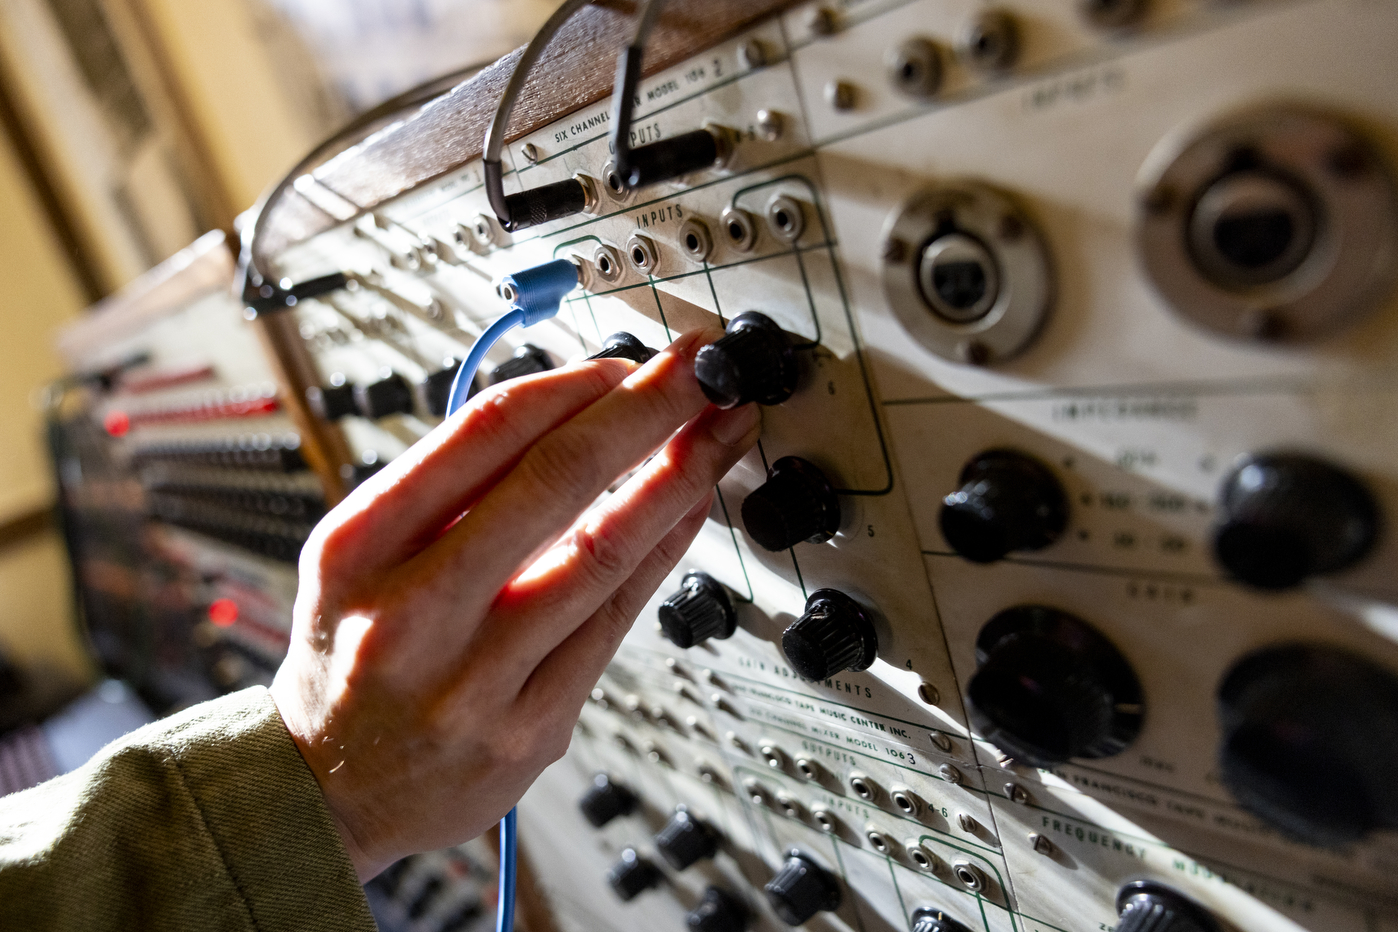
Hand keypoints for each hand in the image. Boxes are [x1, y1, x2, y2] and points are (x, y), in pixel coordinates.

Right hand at [270, 328, 758, 878]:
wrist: (330, 790)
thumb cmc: (350, 656)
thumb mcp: (357, 559)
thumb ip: (448, 489)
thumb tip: (572, 409)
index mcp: (358, 548)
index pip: (482, 434)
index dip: (571, 386)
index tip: (624, 364)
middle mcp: (412, 611)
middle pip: (554, 481)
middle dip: (646, 411)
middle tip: (701, 370)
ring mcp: (477, 677)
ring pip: (603, 553)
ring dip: (679, 478)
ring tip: (722, 433)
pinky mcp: (531, 726)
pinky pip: (616, 620)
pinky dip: (662, 551)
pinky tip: (691, 510)